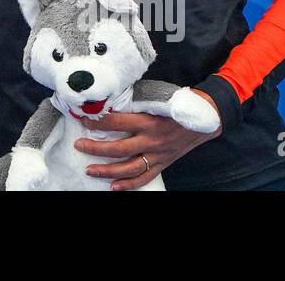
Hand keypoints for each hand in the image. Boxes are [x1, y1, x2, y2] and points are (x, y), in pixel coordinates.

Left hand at [75, 91, 221, 190]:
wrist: (205, 118)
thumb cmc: (178, 104)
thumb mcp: (157, 97)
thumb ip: (135, 101)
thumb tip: (109, 98)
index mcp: (149, 120)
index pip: (117, 122)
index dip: (98, 121)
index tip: (82, 117)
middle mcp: (152, 140)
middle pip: (119, 148)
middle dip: (96, 148)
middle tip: (79, 145)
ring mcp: (158, 154)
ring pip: (129, 167)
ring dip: (108, 170)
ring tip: (89, 169)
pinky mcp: (163, 163)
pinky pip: (145, 177)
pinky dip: (129, 184)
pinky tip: (114, 187)